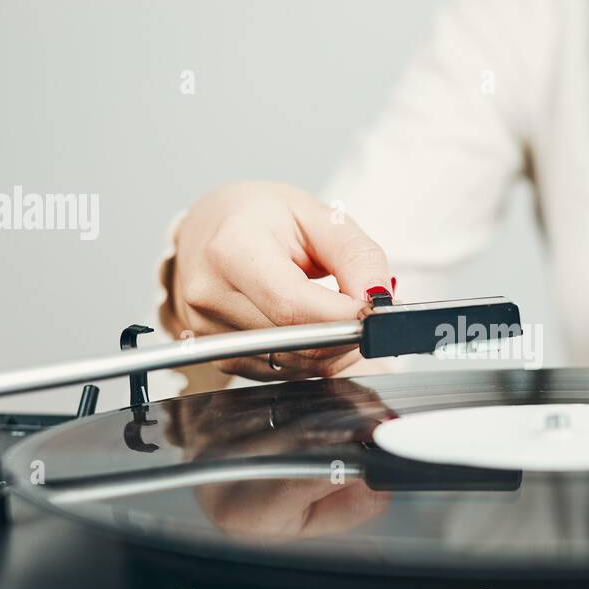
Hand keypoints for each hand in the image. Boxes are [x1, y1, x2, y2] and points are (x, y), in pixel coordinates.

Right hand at [170, 181, 391, 379]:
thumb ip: (357, 256)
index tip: (375, 310)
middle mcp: (212, 294)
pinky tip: (308, 324)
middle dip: (345, 332)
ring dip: (331, 347)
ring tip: (331, 309)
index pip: (293, 305)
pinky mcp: (220, 356)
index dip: (344, 316)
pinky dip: (310, 356)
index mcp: (232, 249)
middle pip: (298, 341)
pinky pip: (283, 372)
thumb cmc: (261, 218)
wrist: (209, 230)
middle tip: (361, 307)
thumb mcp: (318, 216)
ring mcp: (209, 331)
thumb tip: (379, 300)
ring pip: (296, 364)